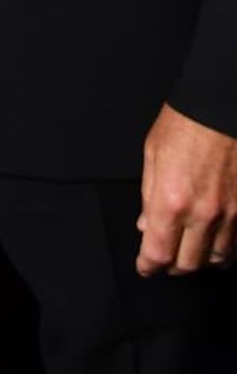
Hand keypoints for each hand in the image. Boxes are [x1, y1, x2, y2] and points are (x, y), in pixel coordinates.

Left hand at [136, 104, 236, 275]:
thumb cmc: (185, 123)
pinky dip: (225, 249)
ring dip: (201, 259)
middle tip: (165, 259)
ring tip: (191, 252)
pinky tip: (216, 243)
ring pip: (217, 259)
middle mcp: (203, 214)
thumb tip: (146, 225)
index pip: (158, 253)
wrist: (222, 106)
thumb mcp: (152, 154)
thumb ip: (148, 195)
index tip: (145, 267)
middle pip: (188, 264)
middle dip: (172, 266)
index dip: (149, 266)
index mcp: (171, 201)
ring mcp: (231, 214)